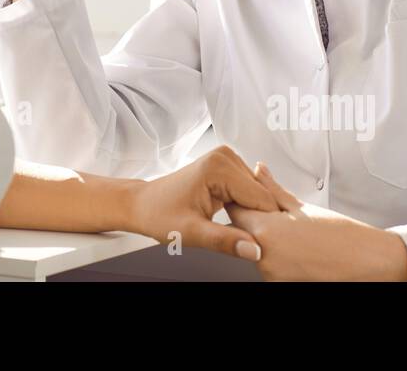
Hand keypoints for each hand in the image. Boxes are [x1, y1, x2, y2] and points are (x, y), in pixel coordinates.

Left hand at [126, 146, 280, 261]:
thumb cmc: (159, 214)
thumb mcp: (191, 233)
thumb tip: (255, 250)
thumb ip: (224, 241)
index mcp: (219, 167)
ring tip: (234, 227)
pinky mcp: (227, 168)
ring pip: (260, 194)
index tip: (253, 243)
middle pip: (263, 195)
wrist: (143, 205)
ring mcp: (227, 160)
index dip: (262, 225)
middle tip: (239, 237)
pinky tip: (233, 218)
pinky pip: (250, 191)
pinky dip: (247, 208)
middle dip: (257, 219)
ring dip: (253, 214)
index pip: (263, 199)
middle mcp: (225, 157)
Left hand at [225, 162, 406, 280]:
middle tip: (276, 214)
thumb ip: (273, 189)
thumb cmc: (341, 234)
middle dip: (252, 219)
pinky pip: (267, 264)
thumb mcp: (303, 207)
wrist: (367, 262)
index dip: (241, 200)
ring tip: (293, 234)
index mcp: (266, 230)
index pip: (234, 210)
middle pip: (242, 231)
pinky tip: (296, 248)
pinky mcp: (279, 285)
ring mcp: (270, 274)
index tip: (250, 196)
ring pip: (254, 248)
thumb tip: (259, 170)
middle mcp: (263, 256)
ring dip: (264, 239)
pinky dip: (275, 254)